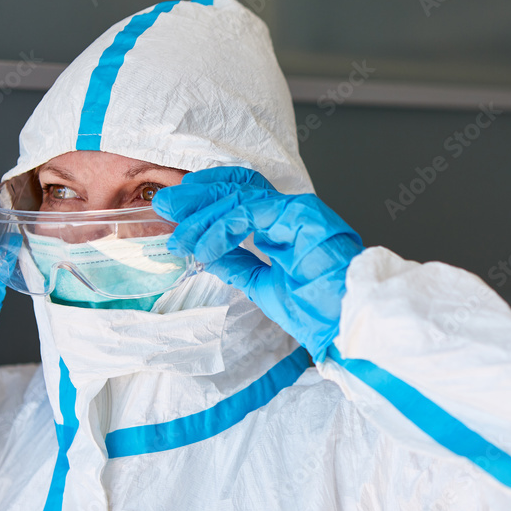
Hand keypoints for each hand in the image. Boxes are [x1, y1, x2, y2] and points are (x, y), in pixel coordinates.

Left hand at [153, 167, 362, 359]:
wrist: (345, 323)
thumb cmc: (317, 309)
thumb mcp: (262, 284)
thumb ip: (237, 263)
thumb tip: (206, 251)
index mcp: (285, 224)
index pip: (241, 196)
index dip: (208, 196)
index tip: (177, 211)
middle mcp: (291, 211)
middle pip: (237, 187)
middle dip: (197, 196)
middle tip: (165, 206)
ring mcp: (297, 210)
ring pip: (240, 196)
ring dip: (204, 214)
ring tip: (179, 236)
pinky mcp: (301, 215)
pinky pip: (251, 212)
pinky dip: (223, 228)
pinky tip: (205, 247)